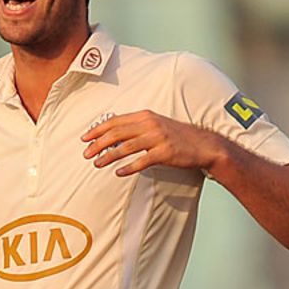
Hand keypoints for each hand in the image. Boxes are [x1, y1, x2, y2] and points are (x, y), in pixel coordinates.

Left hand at [83, 110, 223, 177]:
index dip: (98, 129)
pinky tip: (118, 173)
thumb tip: (111, 137)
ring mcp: (158, 138)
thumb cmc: (176, 137)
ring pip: (126, 147)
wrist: (203, 145)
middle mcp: (150, 124)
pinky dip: (128, 167)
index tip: (85, 138)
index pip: (116, 121)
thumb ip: (135, 129)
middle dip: (98, 143)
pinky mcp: (165, 152)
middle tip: (86, 154)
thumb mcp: (155, 126)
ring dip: (109, 156)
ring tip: (97, 164)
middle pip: (117, 133)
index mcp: (145, 116)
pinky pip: (142, 161)